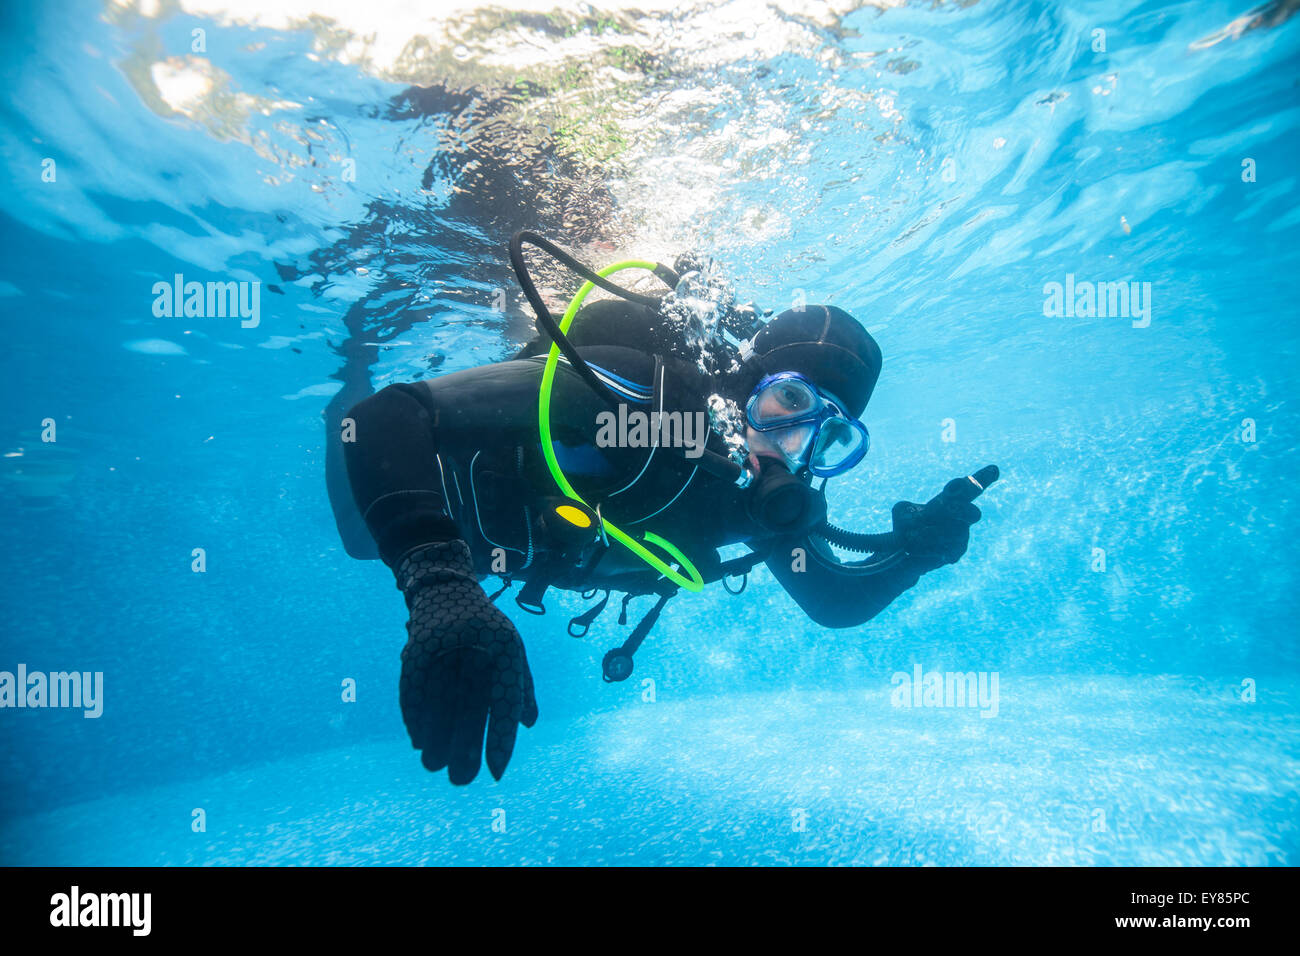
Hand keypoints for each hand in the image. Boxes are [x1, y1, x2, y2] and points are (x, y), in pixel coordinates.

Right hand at [396, 542, 537, 783]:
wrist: (446, 587)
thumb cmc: (485, 626)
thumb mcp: (511, 648)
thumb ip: (522, 687)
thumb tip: (527, 725)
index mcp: (506, 651)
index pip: (506, 702)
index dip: (501, 739)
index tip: (497, 771)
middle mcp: (478, 650)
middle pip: (471, 710)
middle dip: (465, 748)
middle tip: (461, 780)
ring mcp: (446, 649)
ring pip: (441, 704)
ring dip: (436, 739)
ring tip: (434, 765)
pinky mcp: (417, 649)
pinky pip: (415, 689)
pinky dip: (415, 716)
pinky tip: (418, 739)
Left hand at [892, 464, 998, 572]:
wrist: (903, 554)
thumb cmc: (905, 527)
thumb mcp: (901, 512)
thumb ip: (909, 511)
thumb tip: (918, 520)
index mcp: (948, 501)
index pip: (965, 488)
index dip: (981, 479)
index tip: (994, 470)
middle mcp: (960, 517)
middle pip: (972, 512)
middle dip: (962, 512)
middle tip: (950, 509)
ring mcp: (961, 535)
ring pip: (948, 534)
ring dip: (926, 535)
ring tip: (913, 537)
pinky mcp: (956, 552)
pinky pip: (942, 548)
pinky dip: (925, 548)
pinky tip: (917, 549)